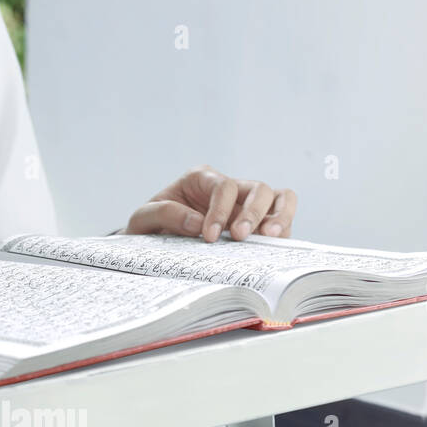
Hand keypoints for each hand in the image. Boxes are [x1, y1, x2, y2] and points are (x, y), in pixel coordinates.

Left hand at [124, 165, 296, 241]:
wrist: (153, 247)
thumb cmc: (151, 229)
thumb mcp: (144, 219)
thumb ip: (164, 214)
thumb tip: (196, 223)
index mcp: (202, 180)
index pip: (223, 187)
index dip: (220, 211)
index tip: (208, 237)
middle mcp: (229, 189)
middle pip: (258, 189)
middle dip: (252, 213)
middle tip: (239, 237)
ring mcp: (246, 207)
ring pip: (278, 199)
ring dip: (279, 217)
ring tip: (270, 237)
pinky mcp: (257, 226)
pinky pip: (281, 221)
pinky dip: (283, 231)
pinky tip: (273, 247)